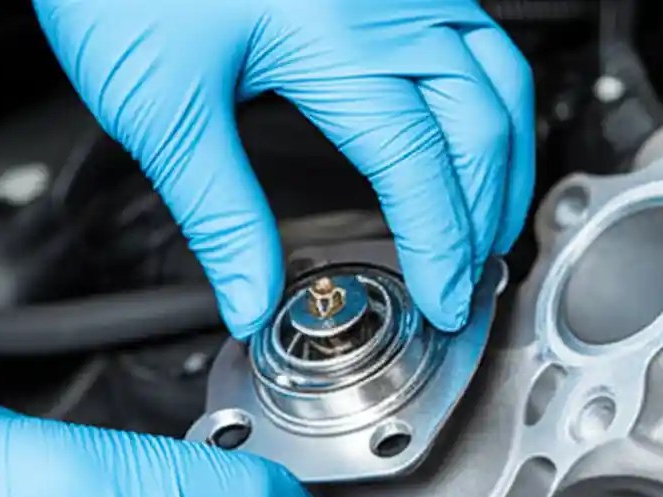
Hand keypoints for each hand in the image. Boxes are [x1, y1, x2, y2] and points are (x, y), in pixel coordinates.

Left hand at [35, 0, 534, 336]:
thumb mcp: (159, 103)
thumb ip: (217, 211)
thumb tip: (250, 296)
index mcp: (336, 36)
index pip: (421, 163)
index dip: (441, 244)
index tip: (443, 301)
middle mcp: (386, 0)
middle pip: (481, 120)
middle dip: (487, 212)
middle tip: (469, 280)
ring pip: (496, 73)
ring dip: (503, 157)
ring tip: (487, 223)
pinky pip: (473, 36)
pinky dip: (486, 103)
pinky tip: (466, 135)